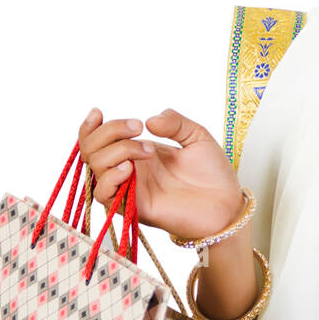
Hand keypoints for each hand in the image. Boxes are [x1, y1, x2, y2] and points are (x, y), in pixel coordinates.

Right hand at [77, 107, 243, 240]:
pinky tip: (130, 168)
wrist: (228, 203)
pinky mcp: (134, 207)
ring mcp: (130, 189)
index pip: (99, 140)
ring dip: (116, 151)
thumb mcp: (196, 136)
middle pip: (92, 151)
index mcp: (139, 153)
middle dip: (109, 132)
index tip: (99, 112)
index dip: (91, 126)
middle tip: (137, 127)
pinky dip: (110, 177)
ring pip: (95, 169)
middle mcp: (129, 170)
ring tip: (148, 151)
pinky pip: (104, 195)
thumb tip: (149, 120)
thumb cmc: (213, 173)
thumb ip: (174, 123)